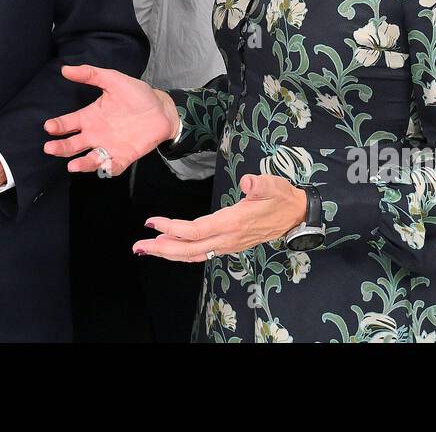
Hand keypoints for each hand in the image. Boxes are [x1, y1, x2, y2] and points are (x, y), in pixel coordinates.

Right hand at [43, 64, 178, 174]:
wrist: (161, 109)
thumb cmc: (136, 95)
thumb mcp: (113, 80)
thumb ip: (90, 74)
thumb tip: (65, 69)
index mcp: (90, 117)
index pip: (68, 123)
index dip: (58, 126)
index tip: (49, 126)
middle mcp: (95, 134)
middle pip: (73, 144)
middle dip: (61, 147)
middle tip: (50, 148)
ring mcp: (109, 147)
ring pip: (90, 159)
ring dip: (81, 163)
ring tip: (72, 165)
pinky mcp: (124, 156)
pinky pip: (113, 166)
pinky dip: (108, 168)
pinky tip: (105, 166)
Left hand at [133, 174, 306, 261]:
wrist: (297, 215)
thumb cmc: (282, 197)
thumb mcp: (273, 185)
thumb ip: (259, 183)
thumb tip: (247, 181)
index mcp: (232, 223)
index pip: (195, 231)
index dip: (172, 229)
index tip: (152, 223)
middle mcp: (227, 239)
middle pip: (189, 250)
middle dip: (162, 249)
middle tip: (138, 246)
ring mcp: (228, 244)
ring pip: (194, 255)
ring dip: (170, 253)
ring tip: (148, 248)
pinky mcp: (229, 244)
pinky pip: (202, 253)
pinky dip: (183, 252)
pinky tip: (172, 247)